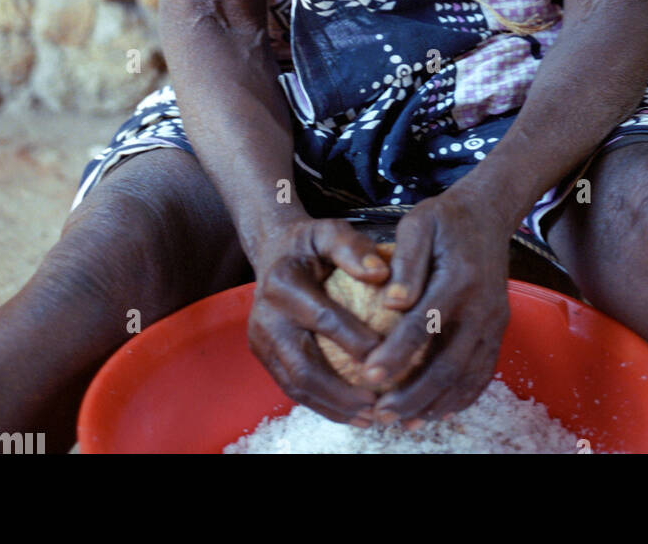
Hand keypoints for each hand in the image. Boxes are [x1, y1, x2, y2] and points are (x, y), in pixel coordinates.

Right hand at [247, 217, 393, 424]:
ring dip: (332, 406)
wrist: (275, 251)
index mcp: (283, 283)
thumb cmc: (311, 243)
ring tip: (368, 416)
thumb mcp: (330, 230)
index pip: (322, 318)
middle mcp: (266, 315)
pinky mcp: (263, 354)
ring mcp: (261, 339)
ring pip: (295, 384)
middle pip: (303, 364)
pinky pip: (291, 386)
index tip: (387, 355)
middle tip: (378, 402)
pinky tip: (349, 412)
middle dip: (341, 391)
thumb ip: (353, 247)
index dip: (354, 340)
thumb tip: (381, 273)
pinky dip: (320, 404)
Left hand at [357, 187, 511, 426]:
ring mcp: (494, 321)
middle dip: (415, 395)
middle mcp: (481, 306)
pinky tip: (437, 410)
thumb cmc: (445, 219)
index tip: (369, 374)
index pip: (424, 325)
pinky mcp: (498, 329)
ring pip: (467, 376)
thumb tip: (391, 304)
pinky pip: (482, 372)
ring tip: (405, 422)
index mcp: (458, 279)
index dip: (396, 354)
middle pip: (449, 363)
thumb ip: (405, 263)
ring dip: (437, 403)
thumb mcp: (418, 224)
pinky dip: (461, 397)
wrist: (489, 213)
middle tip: (382, 413)